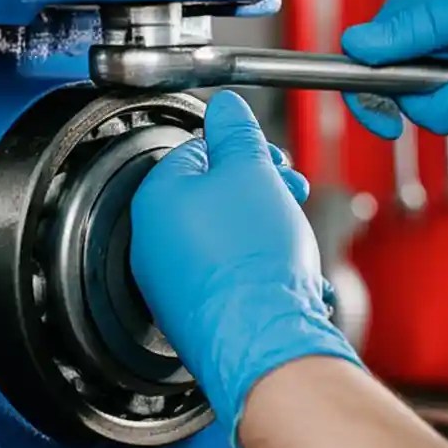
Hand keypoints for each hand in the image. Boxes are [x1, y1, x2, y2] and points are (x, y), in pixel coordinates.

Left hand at [131, 91, 360, 443]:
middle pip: (211, 196)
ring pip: (225, 239)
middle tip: (291, 193)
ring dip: (265, 230)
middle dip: (259, 190)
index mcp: (156, 199)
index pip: (196, 151)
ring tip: (294, 238)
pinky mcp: (197, 314)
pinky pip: (231, 278)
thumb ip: (236, 133)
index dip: (243, 150)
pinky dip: (261, 270)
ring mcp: (172, 283)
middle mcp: (154, 242)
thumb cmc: (252, 260)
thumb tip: (225, 107)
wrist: (263, 339)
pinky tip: (290, 276)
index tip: (273, 159)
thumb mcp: (250, 172)